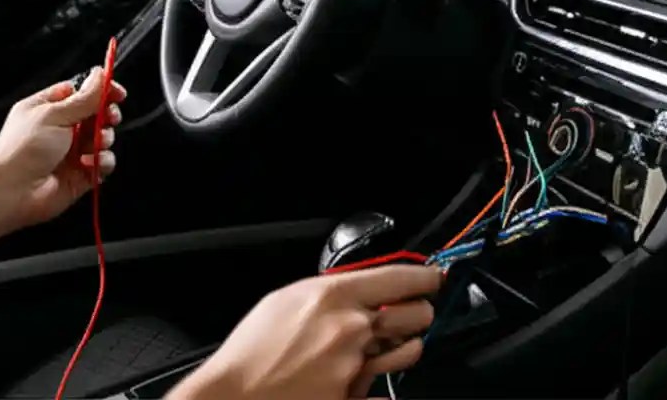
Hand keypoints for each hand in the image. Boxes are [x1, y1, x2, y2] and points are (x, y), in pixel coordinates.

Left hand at [0, 67, 126, 227]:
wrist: (12, 193)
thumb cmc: (23, 150)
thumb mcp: (55, 115)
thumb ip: (84, 97)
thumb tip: (100, 74)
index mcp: (48, 108)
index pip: (81, 92)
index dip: (101, 91)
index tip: (118, 93)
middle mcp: (61, 129)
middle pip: (97, 114)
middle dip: (107, 116)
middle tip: (108, 119)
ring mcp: (72, 152)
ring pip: (103, 138)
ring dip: (103, 140)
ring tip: (93, 146)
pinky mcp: (82, 173)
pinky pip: (104, 162)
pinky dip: (102, 162)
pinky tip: (89, 164)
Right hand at [170, 266, 442, 399]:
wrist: (231, 399)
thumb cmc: (252, 351)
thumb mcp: (287, 300)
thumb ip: (330, 292)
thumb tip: (363, 289)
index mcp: (334, 296)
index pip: (402, 279)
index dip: (426, 278)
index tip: (435, 279)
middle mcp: (352, 329)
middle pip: (418, 314)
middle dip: (419, 313)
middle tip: (410, 315)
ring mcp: (356, 367)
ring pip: (410, 350)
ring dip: (405, 346)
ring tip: (388, 347)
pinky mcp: (354, 397)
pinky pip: (386, 387)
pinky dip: (379, 380)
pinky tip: (362, 375)